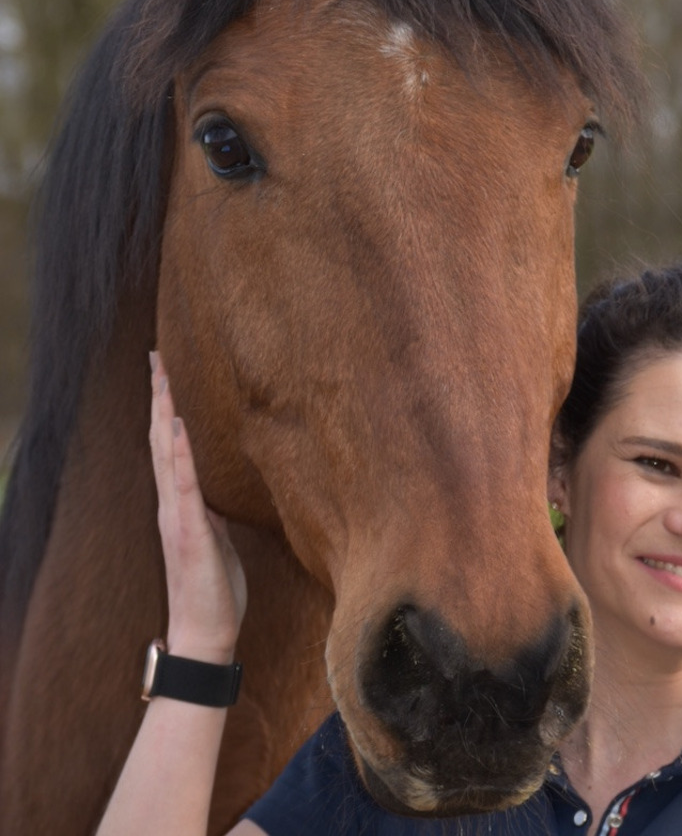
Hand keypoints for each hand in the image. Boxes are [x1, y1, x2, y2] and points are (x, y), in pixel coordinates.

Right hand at [149, 352, 246, 663]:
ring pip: (166, 454)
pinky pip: (184, 486)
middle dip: (159, 396)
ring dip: (164, 413)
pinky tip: (177, 428)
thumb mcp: (218, 537)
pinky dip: (179, 455)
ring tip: (162, 376)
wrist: (206, 631)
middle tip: (156, 356)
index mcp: (181, 503)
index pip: (169, 446)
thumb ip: (212, 510)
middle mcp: (172, 503)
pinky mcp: (190, 531)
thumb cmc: (214, 588)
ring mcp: (178, 516)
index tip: (165, 372)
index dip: (166, 408)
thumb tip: (218, 490)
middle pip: (160, 438)